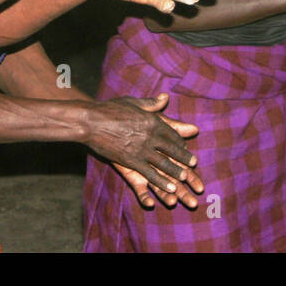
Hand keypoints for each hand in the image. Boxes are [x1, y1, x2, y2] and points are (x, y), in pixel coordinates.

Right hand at [86, 94, 202, 208]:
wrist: (91, 121)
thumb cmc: (110, 109)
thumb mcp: (133, 103)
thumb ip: (151, 103)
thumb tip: (166, 97)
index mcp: (152, 120)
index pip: (171, 133)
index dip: (179, 141)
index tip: (185, 147)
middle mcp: (150, 135)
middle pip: (171, 148)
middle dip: (183, 157)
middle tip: (194, 164)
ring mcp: (141, 149)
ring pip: (164, 163)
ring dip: (176, 172)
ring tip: (185, 179)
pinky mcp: (131, 161)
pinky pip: (150, 173)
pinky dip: (161, 181)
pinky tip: (169, 188)